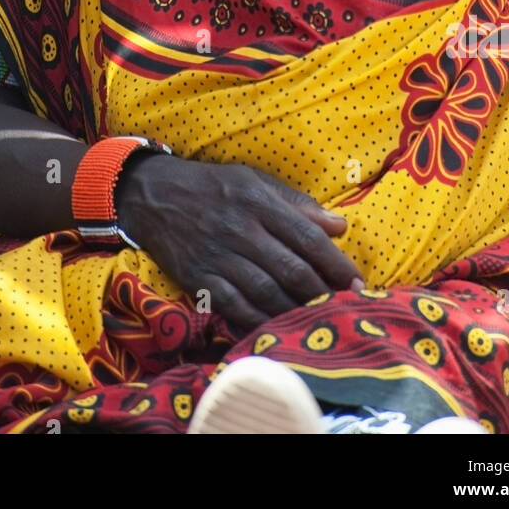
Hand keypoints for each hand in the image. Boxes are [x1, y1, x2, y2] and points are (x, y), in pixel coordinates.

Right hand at [116, 154, 363, 332]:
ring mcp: (217, 256)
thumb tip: (339, 227)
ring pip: (266, 292)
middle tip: (345, 307)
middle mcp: (239, 229)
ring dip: (296, 310)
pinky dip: (258, 320)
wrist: (152, 195)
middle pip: (290, 269)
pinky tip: (276, 328)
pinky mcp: (198, 278)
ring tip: (317, 320)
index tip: (357, 282)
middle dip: (323, 292)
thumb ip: (296, 204)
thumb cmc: (212, 185)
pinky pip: (234, 307)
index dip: (336, 263)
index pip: (307, 237)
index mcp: (257, 201)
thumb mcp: (254, 180)